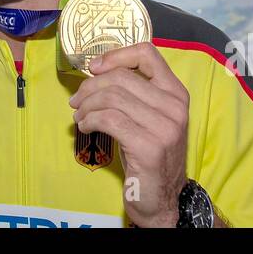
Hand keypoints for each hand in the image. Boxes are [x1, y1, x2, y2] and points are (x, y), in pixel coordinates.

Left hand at [69, 42, 188, 227]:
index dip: (116, 55)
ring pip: (112, 98)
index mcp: (176, 93)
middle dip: (90, 86)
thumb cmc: (149, 156)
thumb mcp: (149, 118)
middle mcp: (175, 107)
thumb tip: (96, 73)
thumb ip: (134, 93)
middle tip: (76, 101)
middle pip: (121, 77)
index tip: (94, 68)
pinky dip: (90, 120)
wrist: (161, 199)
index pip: (148, 54)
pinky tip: (85, 128)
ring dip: (87, 106)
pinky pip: (109, 119)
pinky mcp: (149, 147)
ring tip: (80, 117)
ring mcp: (165, 127)